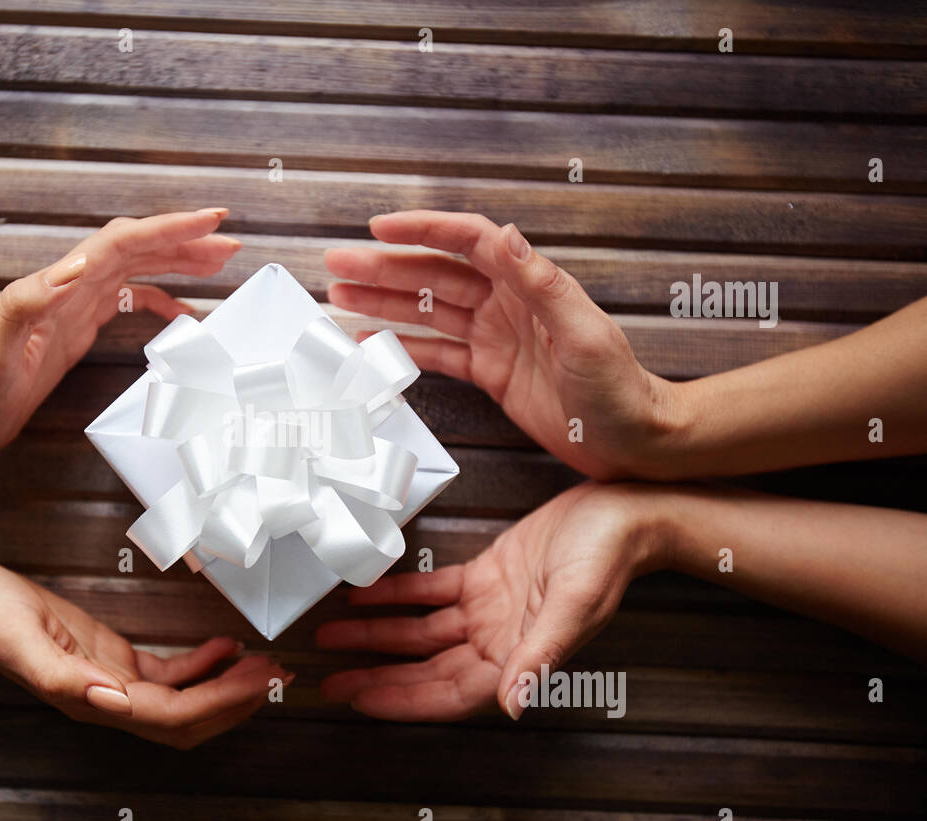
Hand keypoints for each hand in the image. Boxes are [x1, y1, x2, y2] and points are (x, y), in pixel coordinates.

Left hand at [0, 209, 240, 457]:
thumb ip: (29, 302)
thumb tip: (78, 265)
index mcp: (59, 285)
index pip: (124, 242)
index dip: (169, 228)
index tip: (211, 220)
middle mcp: (70, 287)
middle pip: (137, 248)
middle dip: (184, 239)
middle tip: (229, 244)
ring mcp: (75, 306)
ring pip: (137, 269)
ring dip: (177, 262)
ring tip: (218, 265)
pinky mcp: (77, 328)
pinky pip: (128, 302)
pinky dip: (160, 301)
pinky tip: (184, 313)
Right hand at [0, 562, 290, 747]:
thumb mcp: (22, 640)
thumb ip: (64, 676)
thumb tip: (113, 700)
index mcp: (92, 700)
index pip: (172, 716)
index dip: (220, 703)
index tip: (259, 680)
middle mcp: (109, 700)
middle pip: (188, 722)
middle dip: (238, 703)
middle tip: (279, 675)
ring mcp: (114, 683)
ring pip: (185, 703)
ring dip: (227, 688)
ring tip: (265, 665)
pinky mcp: (114, 661)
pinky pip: (170, 675)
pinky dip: (203, 664)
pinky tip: (224, 647)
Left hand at [317, 483, 663, 720]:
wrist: (624, 511)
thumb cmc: (609, 557)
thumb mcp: (574, 604)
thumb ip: (540, 656)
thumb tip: (513, 705)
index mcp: (518, 657)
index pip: (448, 694)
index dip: (402, 701)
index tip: (358, 702)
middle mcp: (499, 641)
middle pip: (424, 668)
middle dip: (376, 675)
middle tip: (327, 680)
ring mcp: (489, 611)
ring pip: (420, 631)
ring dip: (377, 634)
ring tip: (331, 634)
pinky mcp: (486, 577)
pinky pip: (431, 593)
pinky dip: (398, 594)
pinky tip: (364, 593)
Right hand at [325, 211, 685, 479]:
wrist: (635, 440)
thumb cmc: (621, 388)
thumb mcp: (584, 332)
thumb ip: (543, 283)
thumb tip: (506, 236)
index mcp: (529, 286)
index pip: (467, 242)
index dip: (422, 229)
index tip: (379, 228)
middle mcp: (507, 305)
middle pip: (434, 274)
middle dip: (383, 267)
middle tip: (337, 264)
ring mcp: (495, 338)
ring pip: (428, 311)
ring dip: (384, 303)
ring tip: (339, 298)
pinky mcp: (491, 372)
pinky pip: (437, 353)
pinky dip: (403, 348)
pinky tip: (371, 344)